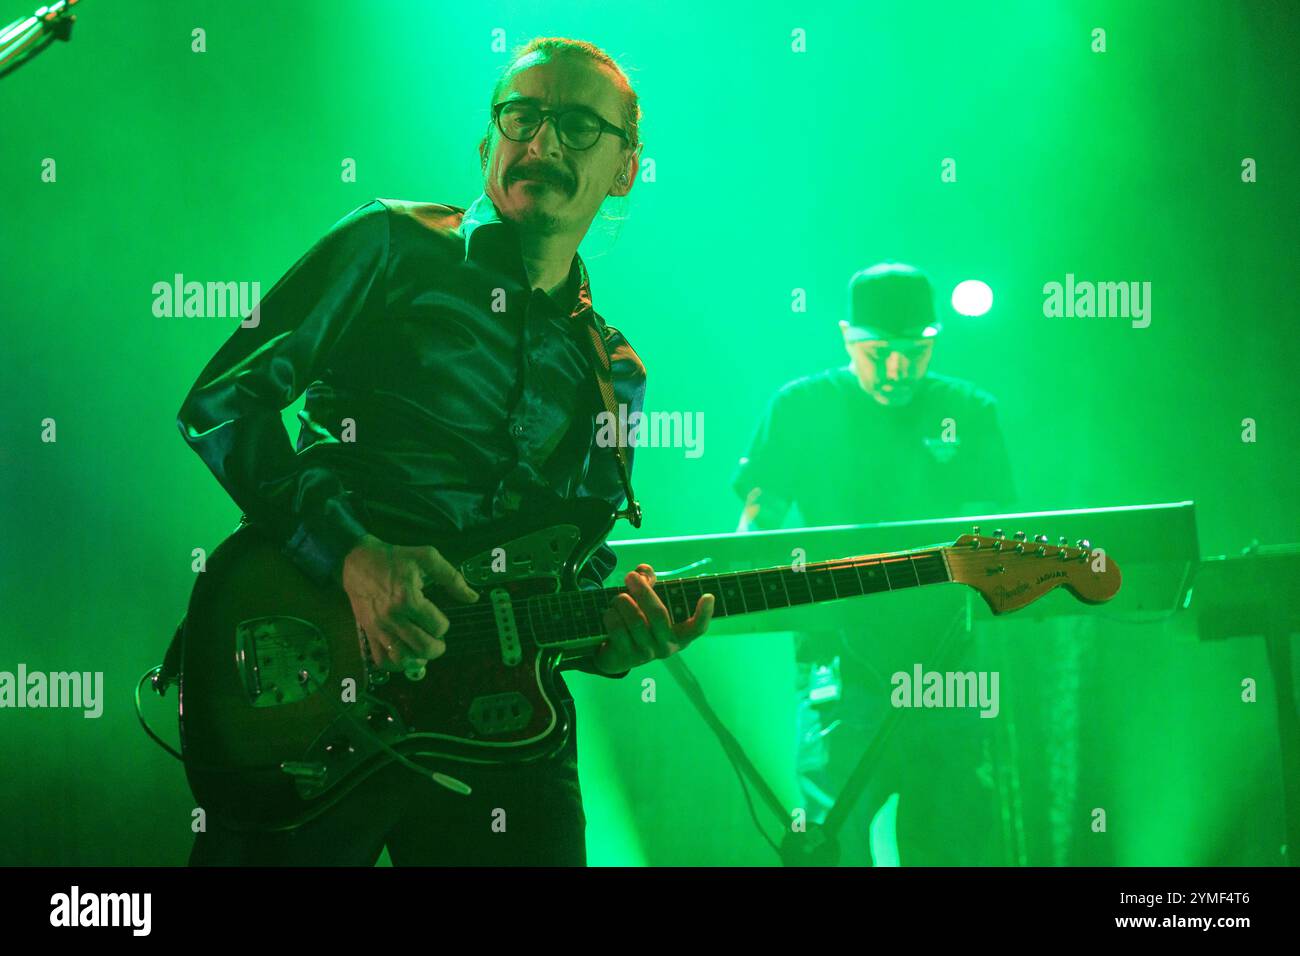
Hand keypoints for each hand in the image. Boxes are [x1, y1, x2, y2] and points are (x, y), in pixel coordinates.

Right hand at [341, 535, 478, 671]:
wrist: (358, 560)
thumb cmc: (394, 558)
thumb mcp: (427, 557)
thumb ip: (452, 577)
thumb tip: (472, 597)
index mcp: (409, 598)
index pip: (438, 627)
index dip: (445, 625)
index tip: (440, 618)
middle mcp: (393, 617)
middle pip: (423, 648)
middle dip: (437, 648)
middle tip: (438, 640)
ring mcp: (378, 628)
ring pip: (403, 658)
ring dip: (418, 658)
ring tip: (422, 647)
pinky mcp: (368, 633)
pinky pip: (382, 660)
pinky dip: (396, 664)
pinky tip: (405, 655)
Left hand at [593, 564, 714, 673]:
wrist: (617, 653)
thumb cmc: (640, 621)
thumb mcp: (648, 601)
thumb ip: (648, 580)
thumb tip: (643, 571)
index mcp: (679, 635)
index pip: (697, 628)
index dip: (704, 613)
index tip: (708, 596)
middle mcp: (666, 647)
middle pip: (658, 615)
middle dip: (644, 592)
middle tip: (631, 576)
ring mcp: (647, 654)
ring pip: (635, 621)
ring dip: (622, 602)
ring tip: (618, 598)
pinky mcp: (626, 657)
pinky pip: (618, 629)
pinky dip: (611, 614)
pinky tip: (610, 612)